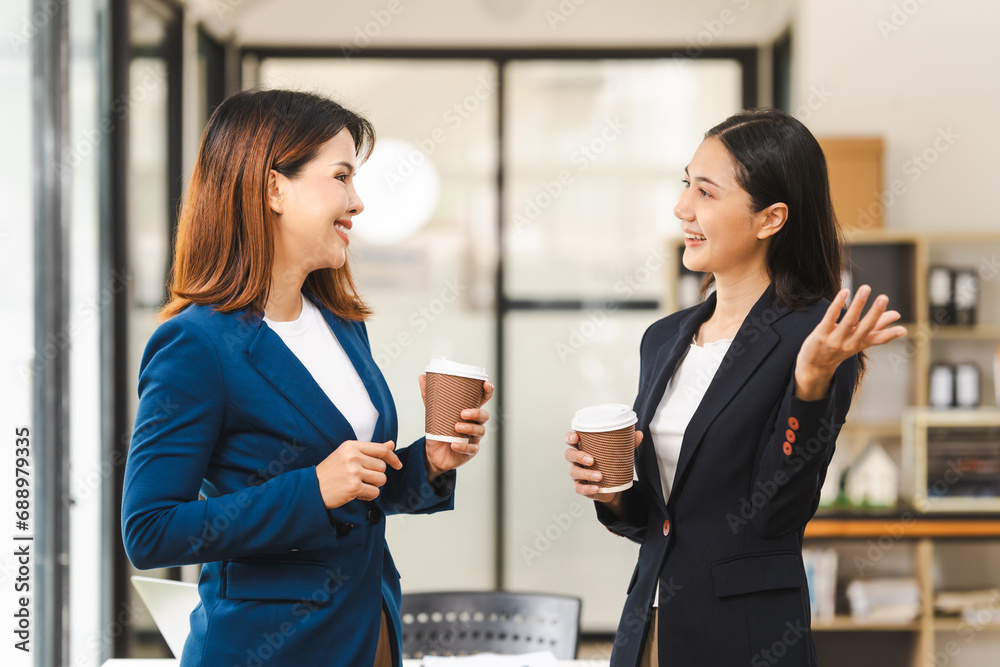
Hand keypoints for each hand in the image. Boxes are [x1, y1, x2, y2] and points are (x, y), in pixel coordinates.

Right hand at [315, 440, 402, 508]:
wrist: (311, 488)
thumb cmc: (329, 472)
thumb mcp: (347, 455)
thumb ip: (370, 450)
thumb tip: (391, 444)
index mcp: (351, 446)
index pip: (381, 450)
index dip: (393, 458)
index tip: (397, 465)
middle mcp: (353, 456)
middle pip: (382, 467)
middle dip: (375, 475)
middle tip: (361, 478)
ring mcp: (353, 471)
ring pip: (381, 480)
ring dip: (372, 486)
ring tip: (358, 485)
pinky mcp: (354, 487)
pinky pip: (374, 492)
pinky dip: (368, 496)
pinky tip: (356, 494)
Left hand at [418, 375, 494, 479]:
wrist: (434, 454)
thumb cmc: (439, 431)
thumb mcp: (433, 413)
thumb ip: (429, 395)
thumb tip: (422, 376)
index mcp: (469, 411)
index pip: (484, 399)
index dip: (488, 391)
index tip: (486, 384)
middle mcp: (475, 423)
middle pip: (484, 415)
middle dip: (476, 412)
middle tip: (462, 413)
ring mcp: (474, 438)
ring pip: (479, 431)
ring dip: (469, 428)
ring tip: (456, 427)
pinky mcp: (470, 451)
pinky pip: (471, 448)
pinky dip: (463, 446)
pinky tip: (454, 445)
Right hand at [564, 429, 642, 505]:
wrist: (614, 486)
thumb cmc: (611, 464)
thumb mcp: (619, 453)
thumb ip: (627, 444)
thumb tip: (639, 434)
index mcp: (584, 447)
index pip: (570, 439)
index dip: (570, 437)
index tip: (576, 438)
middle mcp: (577, 460)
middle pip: (569, 455)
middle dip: (578, 456)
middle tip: (591, 460)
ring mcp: (578, 474)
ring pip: (574, 472)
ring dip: (586, 474)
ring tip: (599, 476)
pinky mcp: (581, 487)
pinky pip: (579, 488)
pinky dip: (587, 488)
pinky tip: (596, 488)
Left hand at [795, 285, 907, 399]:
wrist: (814, 366)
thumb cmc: (839, 349)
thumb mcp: (859, 341)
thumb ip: (877, 327)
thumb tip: (897, 315)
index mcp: (861, 344)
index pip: (878, 340)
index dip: (891, 335)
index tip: (904, 330)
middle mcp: (850, 343)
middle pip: (865, 327)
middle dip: (875, 313)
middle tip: (884, 298)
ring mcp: (835, 339)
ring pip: (849, 320)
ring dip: (858, 303)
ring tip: (866, 288)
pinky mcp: (821, 334)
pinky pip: (830, 316)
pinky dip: (838, 304)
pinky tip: (845, 291)